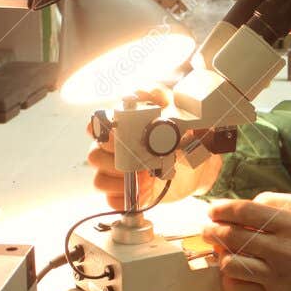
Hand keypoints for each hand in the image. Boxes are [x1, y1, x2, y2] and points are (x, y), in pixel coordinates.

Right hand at [86, 90, 222, 209]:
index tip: (115, 134)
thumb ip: (163, 99)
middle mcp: (114, 153)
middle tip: (135, 159)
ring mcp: (118, 176)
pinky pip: (111, 201)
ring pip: (99, 180)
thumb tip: (147, 89)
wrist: (196, 167)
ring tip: (141, 177)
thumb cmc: (183, 139)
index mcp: (121, 131)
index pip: (94, 127)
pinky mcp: (125, 196)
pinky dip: (123, 200)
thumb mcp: (178, 116)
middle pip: (94, 156)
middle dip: (112, 159)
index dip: (99, 131)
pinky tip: (141, 194)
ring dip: (118, 181)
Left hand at [202, 192, 290, 290]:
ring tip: (222, 250)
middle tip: (208, 228)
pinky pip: (238, 290)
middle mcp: (283, 251)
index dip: (223, 209)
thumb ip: (276, 201)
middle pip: (233, 237)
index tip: (213, 210)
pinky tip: (232, 271)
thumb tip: (247, 204)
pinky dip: (229, 280)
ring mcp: (277, 277)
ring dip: (221, 255)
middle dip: (213, 230)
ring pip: (232, 264)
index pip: (245, 213)